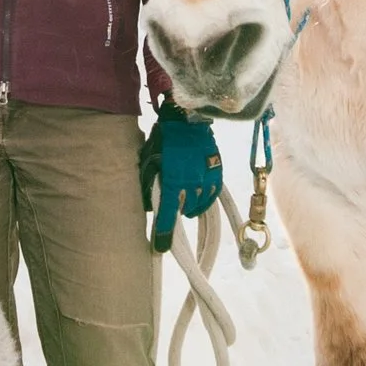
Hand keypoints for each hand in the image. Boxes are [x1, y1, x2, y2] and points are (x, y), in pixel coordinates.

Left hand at [139, 99, 222, 253]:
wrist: (189, 117)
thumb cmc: (164, 137)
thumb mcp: (150, 158)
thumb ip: (150, 180)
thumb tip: (148, 201)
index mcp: (173, 179)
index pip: (167, 213)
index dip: (163, 233)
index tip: (160, 247)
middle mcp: (192, 182)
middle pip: (183, 210)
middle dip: (175, 212)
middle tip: (170, 208)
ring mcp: (207, 178)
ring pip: (198, 204)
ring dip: (189, 206)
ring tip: (184, 200)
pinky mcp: (217, 173)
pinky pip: (211, 195)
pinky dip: (203, 199)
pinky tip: (197, 196)